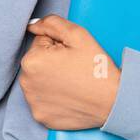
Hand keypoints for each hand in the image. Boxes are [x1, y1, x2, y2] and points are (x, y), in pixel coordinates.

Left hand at [19, 15, 120, 129]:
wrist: (113, 101)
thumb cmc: (96, 67)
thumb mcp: (77, 34)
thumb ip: (51, 23)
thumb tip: (32, 25)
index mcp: (32, 60)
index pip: (41, 42)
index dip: (59, 45)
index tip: (72, 56)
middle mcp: (26, 83)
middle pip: (37, 62)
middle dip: (52, 61)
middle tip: (73, 68)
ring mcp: (32, 102)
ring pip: (38, 81)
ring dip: (50, 79)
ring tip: (72, 82)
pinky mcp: (40, 116)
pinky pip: (42, 101)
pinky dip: (52, 98)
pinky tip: (68, 96)